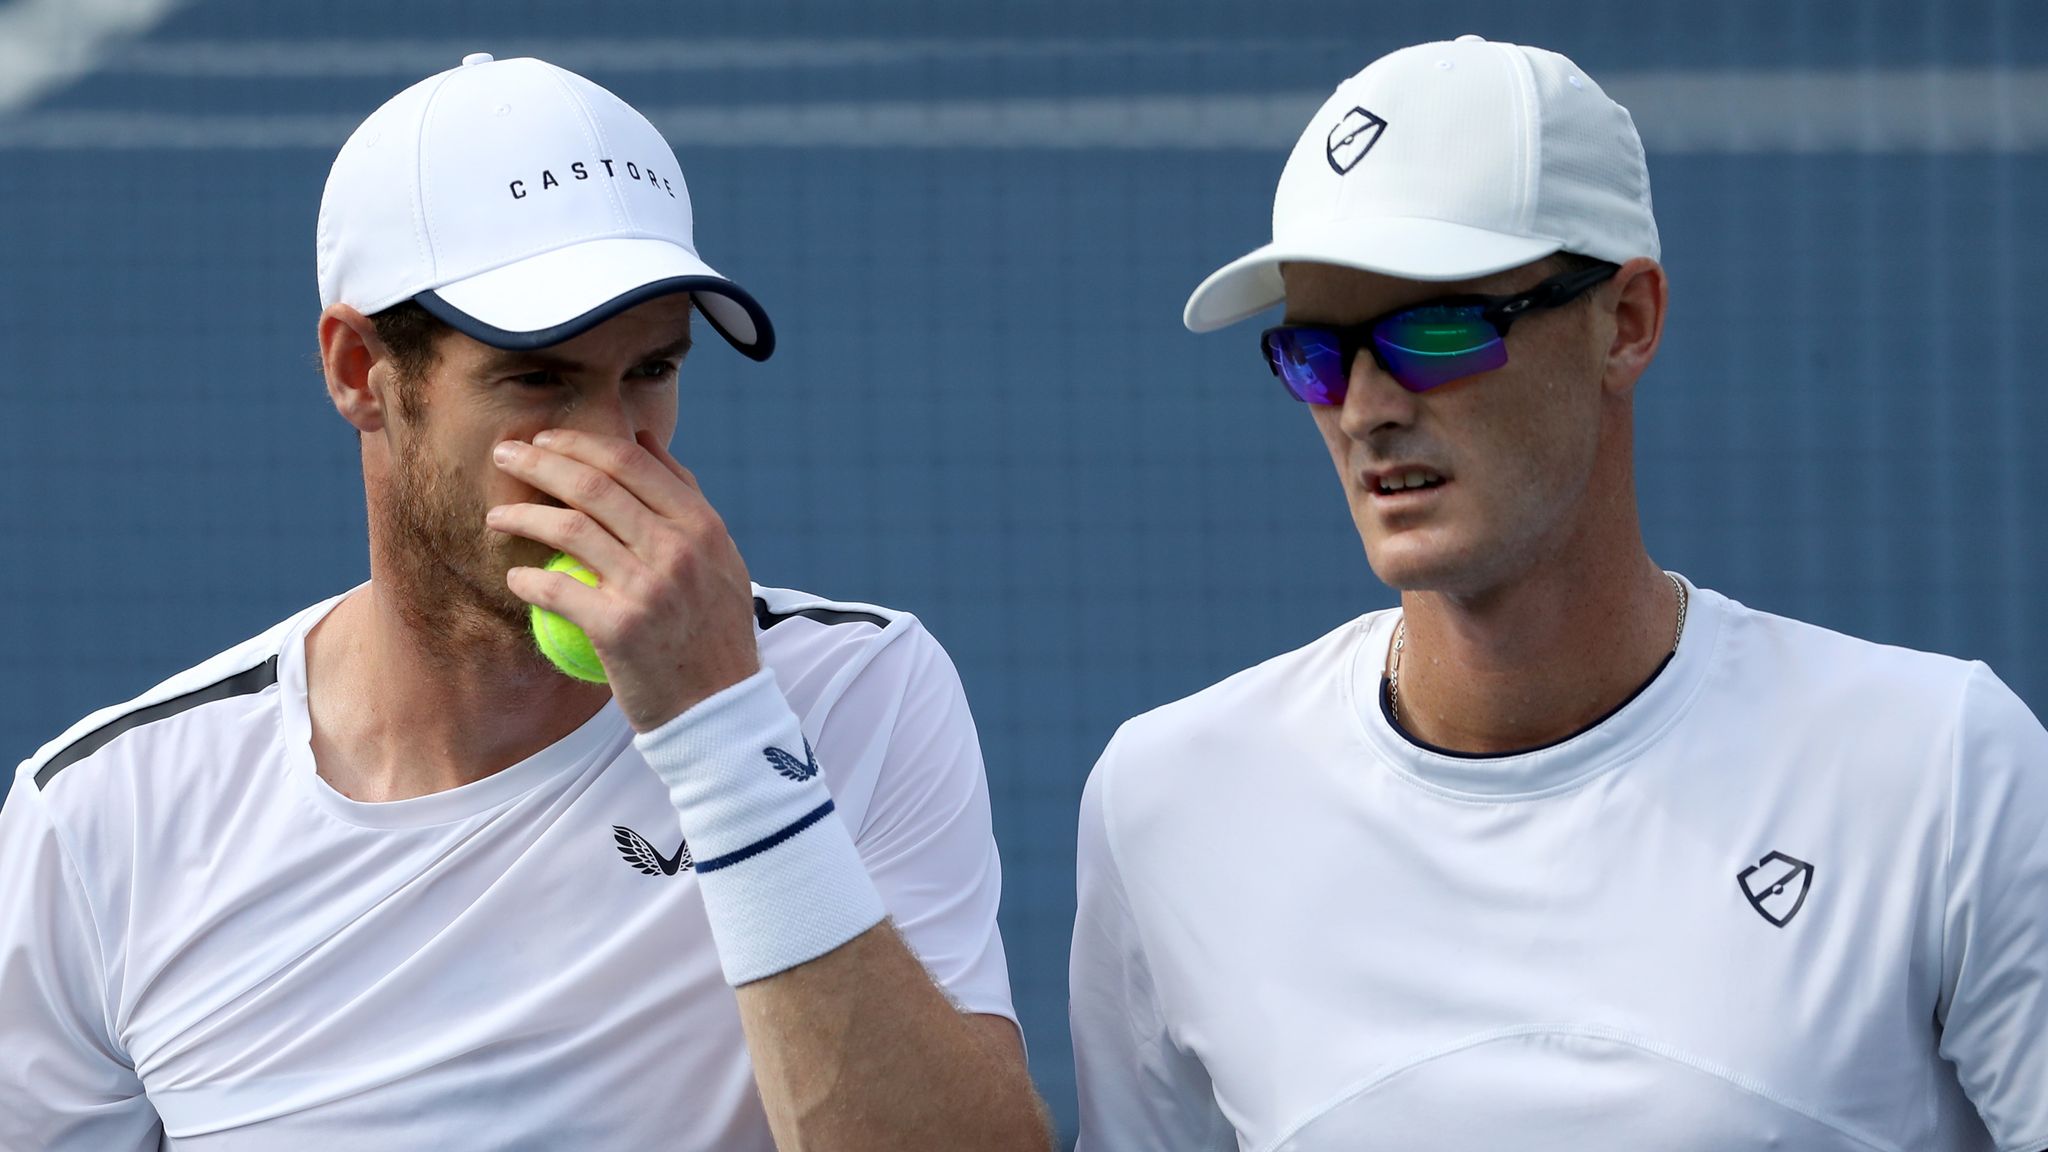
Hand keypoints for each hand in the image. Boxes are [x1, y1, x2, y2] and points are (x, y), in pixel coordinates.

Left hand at [487, 428, 760, 730]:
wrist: (719, 707)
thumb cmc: (713, 629)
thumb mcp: (719, 557)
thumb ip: (685, 497)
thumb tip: (645, 439)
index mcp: (701, 526)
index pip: (632, 463)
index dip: (580, 444)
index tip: (545, 440)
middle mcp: (678, 550)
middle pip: (594, 486)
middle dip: (539, 463)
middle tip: (504, 457)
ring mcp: (649, 588)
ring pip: (569, 530)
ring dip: (521, 516)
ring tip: (496, 516)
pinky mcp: (619, 629)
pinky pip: (556, 591)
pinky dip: (527, 581)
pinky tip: (515, 579)